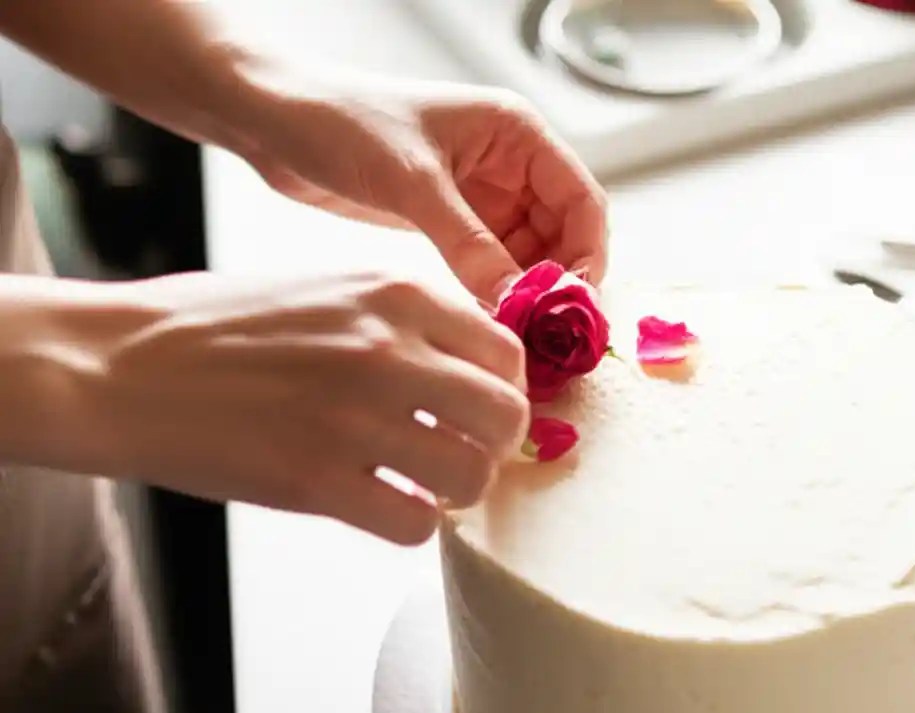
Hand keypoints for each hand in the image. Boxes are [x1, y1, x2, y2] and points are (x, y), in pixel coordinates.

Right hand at [85, 272, 529, 544]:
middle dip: (493, 444)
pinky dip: (409, 524)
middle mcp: (388, 350)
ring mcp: (355, 417)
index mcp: (395, 293)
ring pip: (472, 476)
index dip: (502, 390)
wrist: (121, 364)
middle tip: (459, 454)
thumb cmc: (221, 327)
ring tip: (419, 484)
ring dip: (455, 491)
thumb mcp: (330, 289)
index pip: (506, 352)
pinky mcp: (317, 480)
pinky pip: (416, 524)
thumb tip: (472, 367)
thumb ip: (405, 321)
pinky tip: (379, 506)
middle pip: (506, 415)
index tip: (479, 411)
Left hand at [238, 66, 608, 302]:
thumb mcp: (413, 183)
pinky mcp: (451, 219)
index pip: (582, 199)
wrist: (274, 121)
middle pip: (563, 233)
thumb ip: (468, 243)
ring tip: (515, 336)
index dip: (588, 254)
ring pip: (529, 255)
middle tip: (545, 335)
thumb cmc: (341, 122)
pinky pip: (491, 263)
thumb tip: (515, 303)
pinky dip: (495, 291)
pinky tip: (486, 321)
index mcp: (516, 133)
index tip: (575, 305)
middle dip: (558, 282)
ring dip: (526, 293)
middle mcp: (508, 162)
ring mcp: (481, 194)